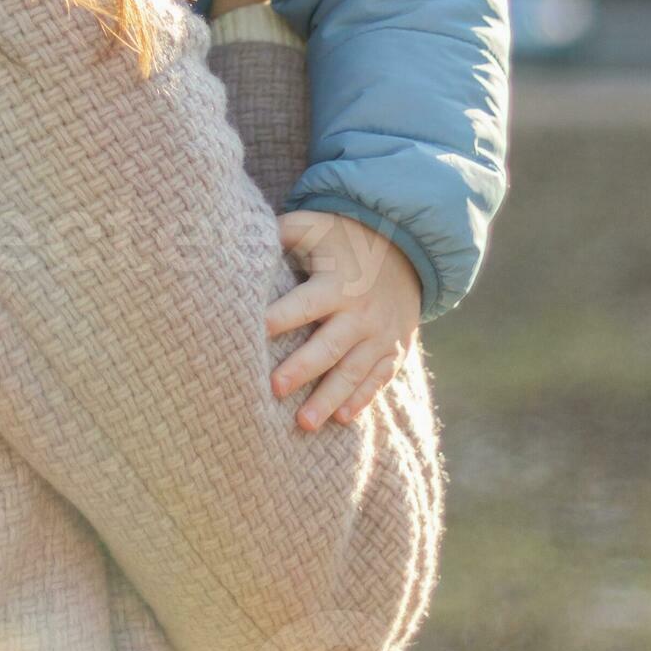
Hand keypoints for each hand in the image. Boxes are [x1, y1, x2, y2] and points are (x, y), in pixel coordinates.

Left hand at [264, 213, 420, 432]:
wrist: (407, 248)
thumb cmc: (343, 239)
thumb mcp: (315, 226)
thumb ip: (282, 233)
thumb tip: (242, 237)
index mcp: (336, 283)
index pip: (303, 305)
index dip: (279, 318)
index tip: (254, 334)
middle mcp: (360, 312)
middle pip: (329, 346)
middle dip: (302, 368)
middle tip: (274, 389)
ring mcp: (380, 334)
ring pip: (353, 372)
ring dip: (329, 398)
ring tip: (303, 423)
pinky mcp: (394, 349)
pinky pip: (378, 378)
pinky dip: (361, 399)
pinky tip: (341, 419)